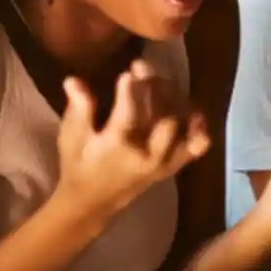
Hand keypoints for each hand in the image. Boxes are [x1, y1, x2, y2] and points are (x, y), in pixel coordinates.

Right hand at [56, 59, 210, 218]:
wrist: (92, 203)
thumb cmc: (78, 166)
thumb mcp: (72, 138)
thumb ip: (79, 109)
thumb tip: (73, 80)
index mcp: (117, 148)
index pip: (128, 113)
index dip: (130, 90)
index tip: (129, 71)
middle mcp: (146, 155)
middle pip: (162, 116)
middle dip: (154, 88)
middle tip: (141, 66)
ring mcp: (163, 161)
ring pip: (181, 126)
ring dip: (174, 99)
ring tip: (161, 82)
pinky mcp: (172, 165)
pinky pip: (196, 146)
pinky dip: (198, 127)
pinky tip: (190, 108)